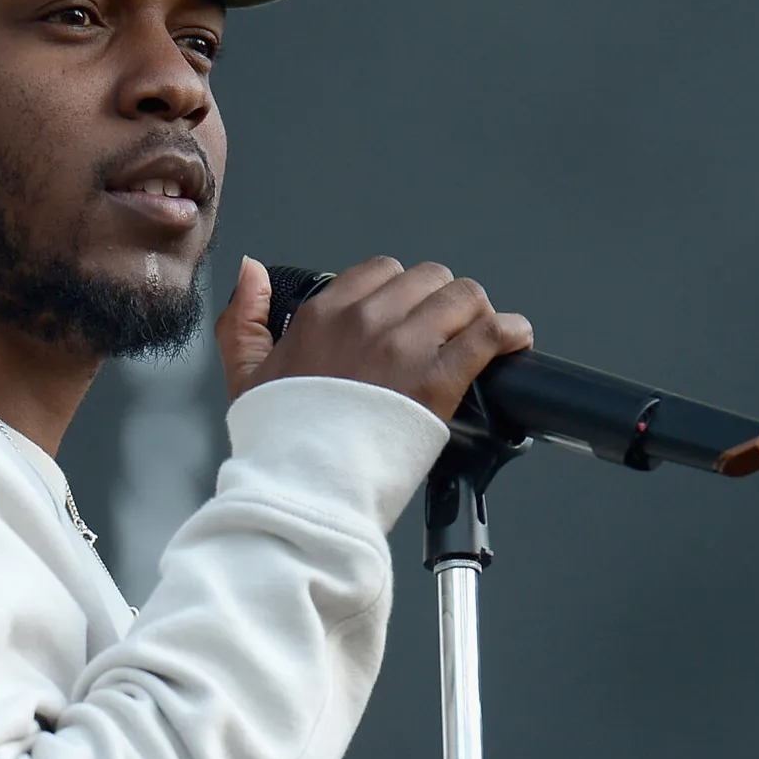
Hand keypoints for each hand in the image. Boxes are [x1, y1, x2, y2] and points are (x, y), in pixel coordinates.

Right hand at [216, 256, 533, 420]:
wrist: (305, 488)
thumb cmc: (281, 441)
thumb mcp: (245, 373)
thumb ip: (244, 317)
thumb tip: (251, 272)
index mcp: (325, 314)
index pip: (381, 270)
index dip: (401, 291)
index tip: (406, 314)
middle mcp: (367, 320)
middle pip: (428, 279)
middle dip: (440, 300)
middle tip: (444, 329)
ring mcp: (406, 346)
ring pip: (463, 298)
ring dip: (476, 313)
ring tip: (479, 334)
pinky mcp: (439, 378)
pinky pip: (488, 334)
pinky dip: (508, 333)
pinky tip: (514, 341)